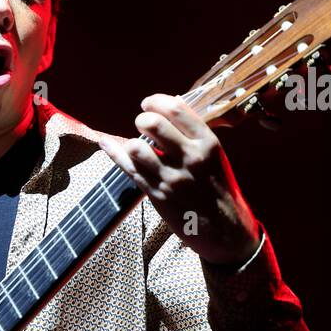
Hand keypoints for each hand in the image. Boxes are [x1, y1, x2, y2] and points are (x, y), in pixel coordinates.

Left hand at [98, 94, 260, 266]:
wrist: (224, 229)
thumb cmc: (218, 187)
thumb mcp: (214, 155)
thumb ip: (194, 132)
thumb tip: (172, 102)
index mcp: (207, 143)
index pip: (176, 110)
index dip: (156, 101)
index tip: (149, 103)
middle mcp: (190, 158)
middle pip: (153, 124)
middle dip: (142, 119)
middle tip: (142, 123)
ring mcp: (171, 178)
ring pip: (136, 147)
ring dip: (132, 142)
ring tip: (138, 146)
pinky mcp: (157, 194)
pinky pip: (128, 169)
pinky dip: (114, 153)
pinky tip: (105, 143)